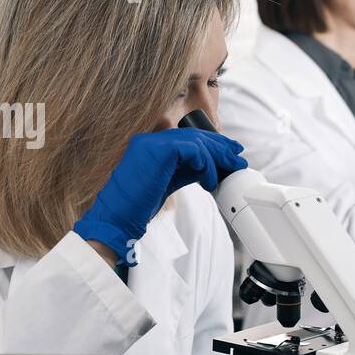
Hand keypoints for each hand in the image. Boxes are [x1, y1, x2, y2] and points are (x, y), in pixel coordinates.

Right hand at [74, 127, 246, 264]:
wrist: (117, 219)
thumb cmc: (137, 207)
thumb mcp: (167, 183)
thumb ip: (186, 171)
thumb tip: (208, 167)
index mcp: (149, 145)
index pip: (186, 138)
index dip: (211, 144)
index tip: (228, 153)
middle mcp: (149, 140)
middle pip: (194, 136)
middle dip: (220, 147)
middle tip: (237, 159)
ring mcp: (151, 143)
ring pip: (196, 141)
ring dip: (217, 157)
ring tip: (227, 172)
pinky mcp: (158, 151)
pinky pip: (193, 151)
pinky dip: (205, 165)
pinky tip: (208, 180)